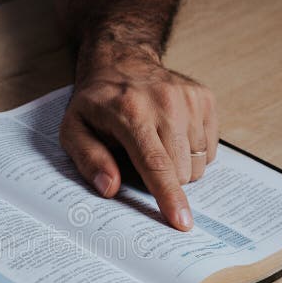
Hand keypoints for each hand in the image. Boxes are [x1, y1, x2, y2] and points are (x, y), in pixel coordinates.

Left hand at [60, 43, 217, 230]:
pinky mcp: (204, 99)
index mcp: (130, 112)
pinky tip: (171, 137)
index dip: (168, 197)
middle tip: (139, 162)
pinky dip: (191, 154)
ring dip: (178, 168)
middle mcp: (165, 103)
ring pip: (197, 164)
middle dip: (163, 182)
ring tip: (155, 146)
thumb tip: (110, 187)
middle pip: (180, 171)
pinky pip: (208, 150)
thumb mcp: (73, 130)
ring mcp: (189, 99)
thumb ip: (89, 160)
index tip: (181, 222)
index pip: (156, 164)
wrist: (122, 60)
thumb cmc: (95, 103)